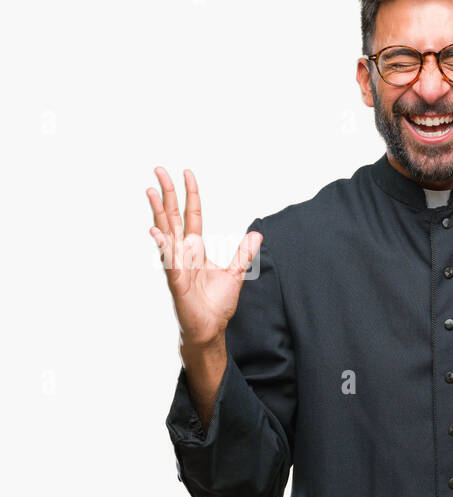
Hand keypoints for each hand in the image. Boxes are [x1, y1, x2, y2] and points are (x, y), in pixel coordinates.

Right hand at [147, 167, 261, 348]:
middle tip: (159, 169)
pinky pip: (168, 260)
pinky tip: (156, 231)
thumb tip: (257, 234)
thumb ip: (243, 253)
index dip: (190, 195)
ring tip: (151, 190)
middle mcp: (182, 252)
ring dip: (158, 212)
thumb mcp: (235, 274)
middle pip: (173, 217)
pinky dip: (163, 245)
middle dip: (167, 194)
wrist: (210, 328)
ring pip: (166, 233)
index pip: (191, 215)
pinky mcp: (175, 280)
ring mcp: (176, 264)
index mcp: (195, 249)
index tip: (187, 174)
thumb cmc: (216, 303)